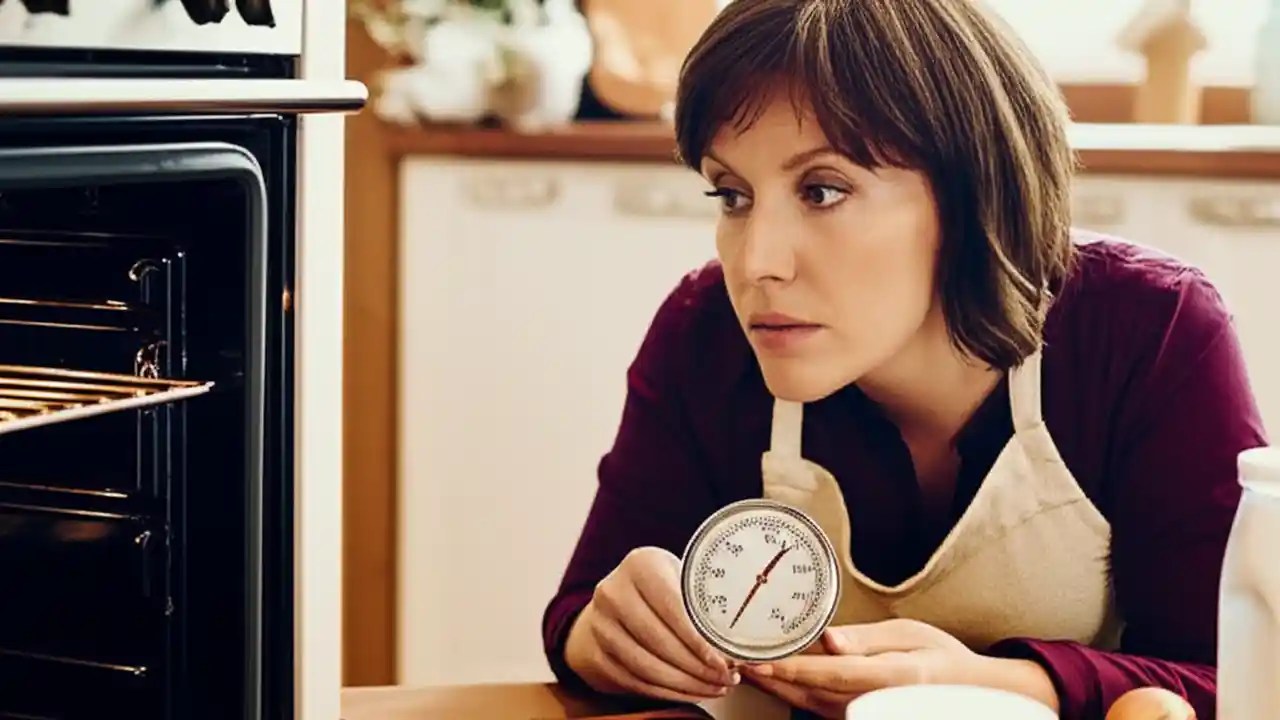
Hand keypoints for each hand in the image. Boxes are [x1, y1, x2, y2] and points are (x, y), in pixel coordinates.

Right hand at [564, 546, 739, 702]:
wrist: (613, 603)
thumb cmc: (659, 590)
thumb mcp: (677, 579)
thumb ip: (704, 603)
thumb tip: (748, 646)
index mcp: (640, 564)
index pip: (673, 608)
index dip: (699, 640)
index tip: (723, 661)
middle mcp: (613, 591)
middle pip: (659, 641)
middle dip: (697, 667)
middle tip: (725, 678)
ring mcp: (599, 624)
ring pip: (646, 666)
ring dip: (684, 684)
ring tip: (712, 687)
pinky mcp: (595, 653)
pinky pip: (635, 681)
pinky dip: (666, 692)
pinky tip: (688, 691)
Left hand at [740, 619, 1058, 718]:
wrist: (962, 693)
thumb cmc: (937, 658)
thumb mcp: (909, 635)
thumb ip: (866, 638)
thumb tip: (829, 640)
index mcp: (887, 677)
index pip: (831, 673)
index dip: (793, 668)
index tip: (761, 660)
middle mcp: (870, 702)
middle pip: (809, 692)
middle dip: (771, 676)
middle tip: (735, 657)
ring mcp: (859, 714)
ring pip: (807, 702)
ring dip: (775, 684)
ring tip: (745, 662)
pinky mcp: (851, 717)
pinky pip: (814, 705)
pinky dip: (791, 689)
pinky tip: (772, 674)